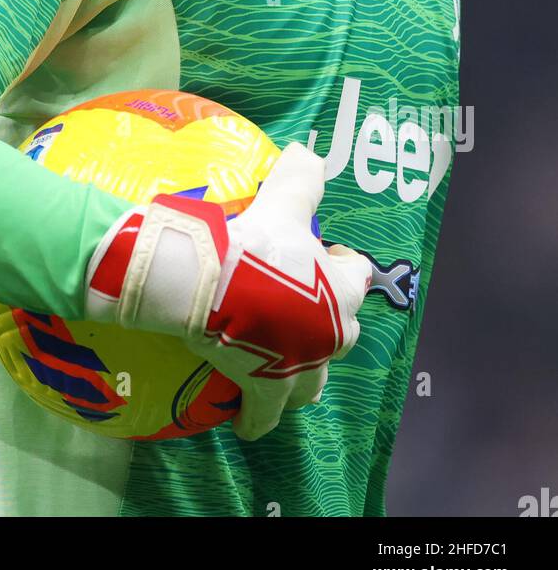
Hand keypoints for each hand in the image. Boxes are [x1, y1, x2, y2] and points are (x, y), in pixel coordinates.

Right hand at [84, 141, 371, 439]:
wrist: (213, 288)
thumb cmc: (255, 246)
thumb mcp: (281, 204)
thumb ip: (300, 178)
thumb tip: (308, 150)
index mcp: (342, 291)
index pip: (356, 276)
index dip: (340, 265)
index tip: (322, 257)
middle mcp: (332, 335)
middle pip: (342, 333)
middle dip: (327, 324)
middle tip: (295, 307)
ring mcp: (302, 369)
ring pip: (313, 380)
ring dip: (303, 370)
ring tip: (282, 360)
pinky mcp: (268, 392)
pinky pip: (266, 415)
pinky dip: (258, 417)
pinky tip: (248, 419)